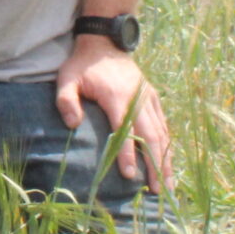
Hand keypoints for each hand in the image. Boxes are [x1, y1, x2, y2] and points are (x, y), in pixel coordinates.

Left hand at [55, 36, 173, 191]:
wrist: (104, 42)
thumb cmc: (82, 65)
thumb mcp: (66, 78)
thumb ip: (66, 101)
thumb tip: (73, 126)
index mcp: (117, 97)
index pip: (125, 130)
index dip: (127, 153)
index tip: (129, 175)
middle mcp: (138, 99)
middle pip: (151, 136)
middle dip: (155, 165)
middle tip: (157, 191)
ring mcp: (148, 98)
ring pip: (162, 133)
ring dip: (166, 159)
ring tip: (168, 185)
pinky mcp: (153, 98)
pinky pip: (163, 124)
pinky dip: (167, 144)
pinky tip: (168, 162)